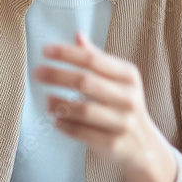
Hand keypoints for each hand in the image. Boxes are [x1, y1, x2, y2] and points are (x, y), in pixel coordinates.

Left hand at [35, 31, 175, 181]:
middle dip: (57, 75)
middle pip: (85, 82)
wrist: (144, 146)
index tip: (45, 50)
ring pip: (83, 109)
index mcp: (128, 76)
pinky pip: (83, 133)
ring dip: (59, 104)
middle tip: (37, 73)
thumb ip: (98, 59)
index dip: (67, 53)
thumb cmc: (123, 106)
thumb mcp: (118, 80)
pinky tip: (56, 120)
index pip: (93, 59)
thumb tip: (78, 35)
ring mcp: (123, 122)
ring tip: (45, 101)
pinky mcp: (113, 144)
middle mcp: (128, 97)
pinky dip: (65, 125)